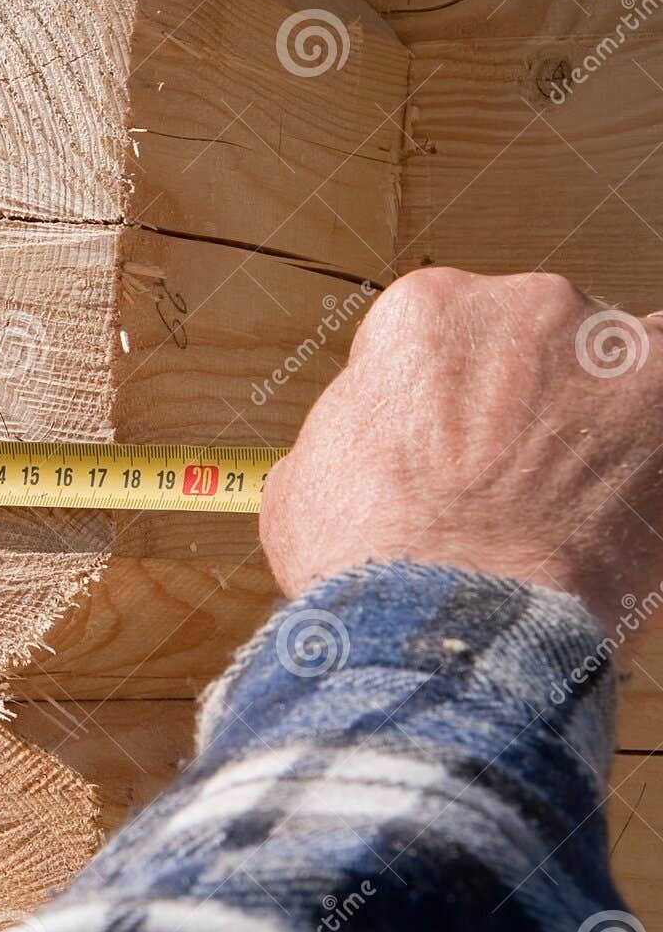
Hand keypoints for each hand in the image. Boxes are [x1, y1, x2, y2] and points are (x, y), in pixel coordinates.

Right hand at [262, 268, 662, 630]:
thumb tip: (369, 450)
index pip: (443, 332)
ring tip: (569, 496)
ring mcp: (612, 351)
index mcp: (426, 311)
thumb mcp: (304, 479)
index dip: (439, 396)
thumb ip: (351, 433)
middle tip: (506, 476)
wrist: (449, 623)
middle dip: (521, 398)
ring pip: (612, 366)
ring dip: (595, 417)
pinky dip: (653, 452)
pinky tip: (620, 502)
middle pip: (531, 338)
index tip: (444, 443)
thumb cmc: (372, 556)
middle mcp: (525, 308)